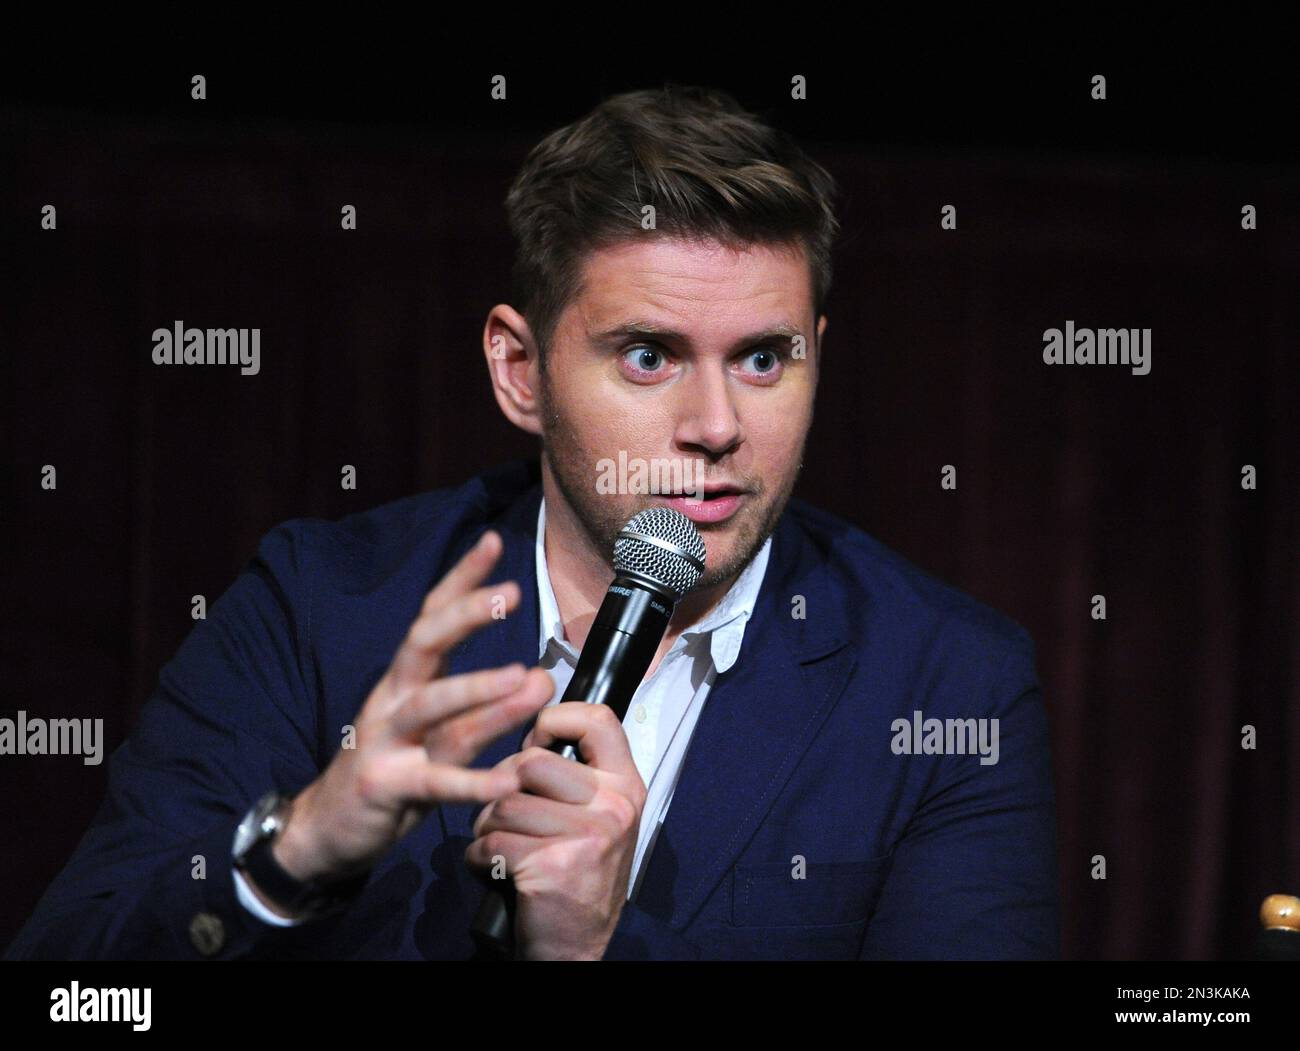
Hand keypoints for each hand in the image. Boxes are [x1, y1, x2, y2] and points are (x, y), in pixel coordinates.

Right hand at [268, 529, 554, 893]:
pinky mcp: (386, 787)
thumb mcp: (436, 732)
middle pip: (425, 643)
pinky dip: (472, 783)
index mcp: (406, 680)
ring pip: (432, 707)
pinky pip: (434, 782)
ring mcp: (385, 741)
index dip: (462, 579)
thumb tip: (539, 676)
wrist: (326, 832)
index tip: (494, 541)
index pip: (433, 616)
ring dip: (478, 690)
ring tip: (525, 679)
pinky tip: (508, 782)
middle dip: (466, 614)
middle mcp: (392, 699)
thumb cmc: (393, 772)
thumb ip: (482, 706)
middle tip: (513, 592)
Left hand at [465, 702, 646, 959]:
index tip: (537, 741)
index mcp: (626, 785)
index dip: (556, 719)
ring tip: (500, 845)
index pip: (597, 718)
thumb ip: (578, 774)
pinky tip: (494, 870)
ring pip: (503, 802)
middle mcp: (614, 805)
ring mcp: (588, 835)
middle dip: (501, 787)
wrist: (578, 946)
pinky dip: (479, 857)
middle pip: (530, 762)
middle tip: (506, 815)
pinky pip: (491, 840)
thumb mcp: (599, 817)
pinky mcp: (553, 864)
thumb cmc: (579, 875)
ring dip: (486, 826)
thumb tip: (533, 728)